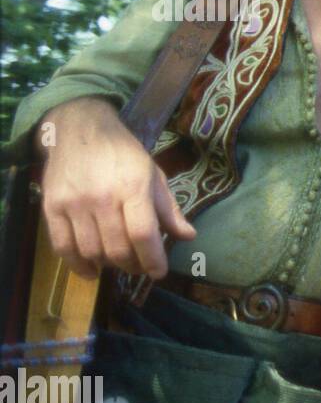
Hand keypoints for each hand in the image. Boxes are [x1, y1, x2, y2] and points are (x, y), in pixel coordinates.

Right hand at [39, 97, 195, 279]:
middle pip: (117, 248)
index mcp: (132, 187)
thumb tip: (188, 237)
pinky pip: (62, 246)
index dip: (153, 260)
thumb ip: (168, 209)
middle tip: (139, 266)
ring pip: (91, 251)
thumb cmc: (123, 153)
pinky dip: (77, 265)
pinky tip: (91, 270)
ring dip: (108, 265)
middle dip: (133, 265)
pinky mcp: (51, 207)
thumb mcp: (153, 175)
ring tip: (119, 262)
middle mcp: (101, 197)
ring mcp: (73, 203)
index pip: (143, 234)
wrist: (80, 130)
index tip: (159, 272)